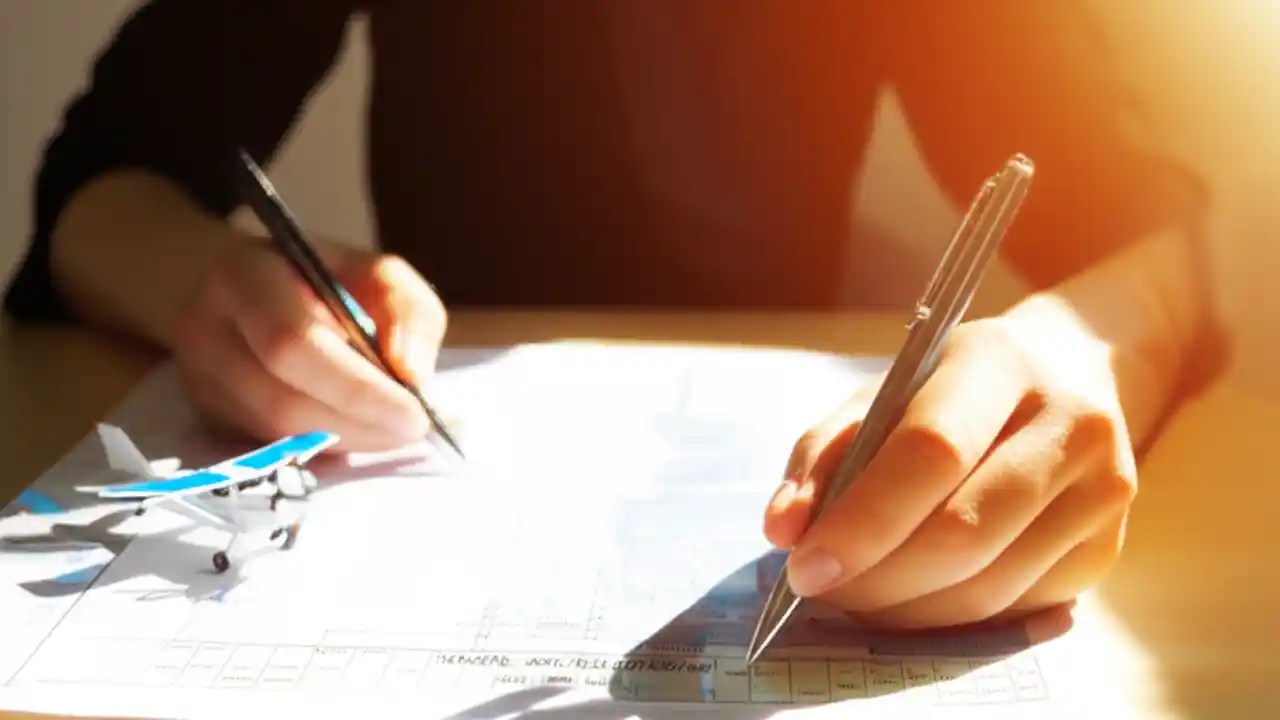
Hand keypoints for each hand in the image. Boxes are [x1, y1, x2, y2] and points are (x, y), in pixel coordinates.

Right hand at [170, 237, 445, 451]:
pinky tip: (354, 433)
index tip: (413, 413)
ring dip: (345, 441)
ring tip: (390, 430)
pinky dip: (323, 451)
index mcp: (244, 275)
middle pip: (280, 400)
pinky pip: (268, 452)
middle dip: (357, 424)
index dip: (356, 388)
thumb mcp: (382, 277)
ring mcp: (196, 380)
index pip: (293, 342)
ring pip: (275, 435)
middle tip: (412, 430)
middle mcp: (203, 328)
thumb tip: (410, 374)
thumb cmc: (331, 283)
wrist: (265, 293)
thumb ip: (408, 313)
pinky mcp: (206, 419)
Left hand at [762, 305, 1137, 628]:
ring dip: (905, 610)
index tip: (804, 566)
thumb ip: (824, 453)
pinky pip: (1014, 610)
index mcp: (1001, 361)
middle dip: (876, 579)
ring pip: (990, 587)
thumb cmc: (954, 384)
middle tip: (820, 590)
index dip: (864, 520)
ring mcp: (1103, 490)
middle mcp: (1070, 424)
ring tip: (854, 595)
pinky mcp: (1108, 548)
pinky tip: (910, 598)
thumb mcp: (885, 390)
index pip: (933, 451)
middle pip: (963, 533)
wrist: (1074, 369)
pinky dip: (949, 619)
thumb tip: (782, 529)